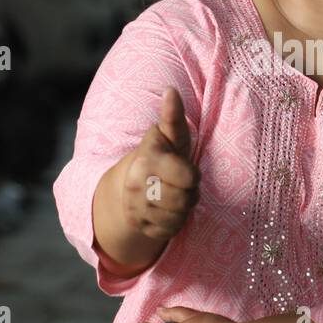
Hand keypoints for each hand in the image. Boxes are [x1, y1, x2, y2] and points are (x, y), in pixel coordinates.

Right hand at [122, 87, 199, 242]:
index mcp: (146, 161)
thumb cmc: (162, 156)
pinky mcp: (139, 227)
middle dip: (190, 193)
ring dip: (183, 209)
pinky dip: (174, 223)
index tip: (186, 170)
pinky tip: (167, 211)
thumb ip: (172, 117)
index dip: (193, 175)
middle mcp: (136, 186)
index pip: (189, 178)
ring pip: (179, 217)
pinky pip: (170, 231)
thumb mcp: (170, 137)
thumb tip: (170, 91)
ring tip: (175, 195)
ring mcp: (135, 209)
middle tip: (181, 184)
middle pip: (186, 200)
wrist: (129, 186)